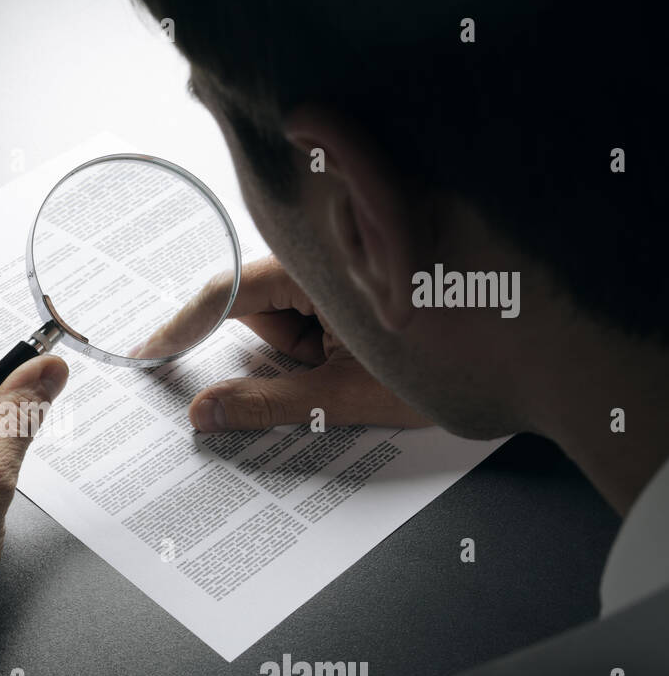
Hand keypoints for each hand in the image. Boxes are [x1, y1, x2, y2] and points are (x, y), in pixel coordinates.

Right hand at [138, 256, 430, 430]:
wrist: (526, 361)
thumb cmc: (446, 364)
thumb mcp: (341, 395)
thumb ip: (263, 404)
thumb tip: (202, 413)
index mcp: (315, 269)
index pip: (228, 292)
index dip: (182, 326)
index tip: (148, 355)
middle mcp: (324, 262)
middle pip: (256, 306)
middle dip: (273, 352)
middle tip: (316, 380)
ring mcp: (340, 277)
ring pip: (285, 317)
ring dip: (303, 355)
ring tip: (358, 371)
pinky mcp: (354, 293)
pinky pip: (311, 322)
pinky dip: (317, 352)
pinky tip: (357, 364)